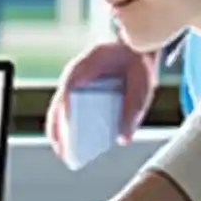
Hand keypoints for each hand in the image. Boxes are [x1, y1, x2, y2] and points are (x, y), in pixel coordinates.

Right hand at [46, 40, 157, 160]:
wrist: (134, 47)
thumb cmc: (136, 62)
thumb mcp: (141, 84)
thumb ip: (133, 109)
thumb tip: (123, 139)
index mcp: (90, 63)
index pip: (71, 85)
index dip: (68, 108)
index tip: (70, 128)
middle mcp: (77, 73)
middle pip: (60, 101)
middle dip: (59, 127)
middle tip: (64, 152)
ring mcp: (75, 82)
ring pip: (59, 107)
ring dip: (58, 130)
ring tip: (64, 154)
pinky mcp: (78, 91)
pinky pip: (67, 110)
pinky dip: (65, 127)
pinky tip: (71, 146)